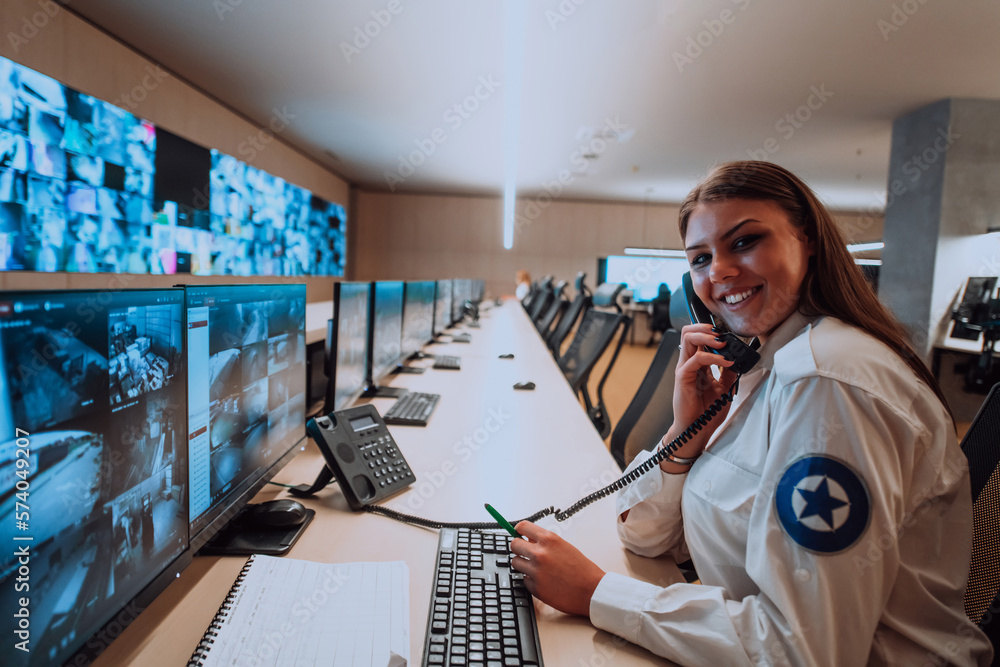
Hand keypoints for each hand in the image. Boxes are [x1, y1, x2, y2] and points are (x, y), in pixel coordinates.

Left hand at [509, 521, 605, 617]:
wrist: (592, 591)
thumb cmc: (582, 569)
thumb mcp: (565, 547)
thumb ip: (546, 542)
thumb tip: (528, 539)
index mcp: (549, 540)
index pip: (522, 527)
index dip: (518, 531)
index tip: (518, 534)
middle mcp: (540, 554)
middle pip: (514, 545)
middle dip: (518, 548)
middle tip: (525, 553)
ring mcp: (536, 571)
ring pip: (515, 562)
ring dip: (523, 565)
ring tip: (537, 568)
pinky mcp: (536, 587)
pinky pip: (524, 580)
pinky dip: (531, 580)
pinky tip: (544, 581)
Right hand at [663, 324, 738, 465]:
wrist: (696, 429)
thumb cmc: (706, 411)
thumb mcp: (724, 388)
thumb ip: (728, 372)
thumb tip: (737, 358)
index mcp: (697, 364)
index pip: (698, 337)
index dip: (711, 331)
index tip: (728, 334)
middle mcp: (689, 363)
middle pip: (689, 332)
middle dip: (706, 328)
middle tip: (721, 334)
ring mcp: (684, 368)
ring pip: (688, 338)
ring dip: (706, 336)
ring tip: (721, 342)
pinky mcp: (683, 376)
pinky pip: (695, 359)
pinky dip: (712, 357)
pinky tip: (725, 362)